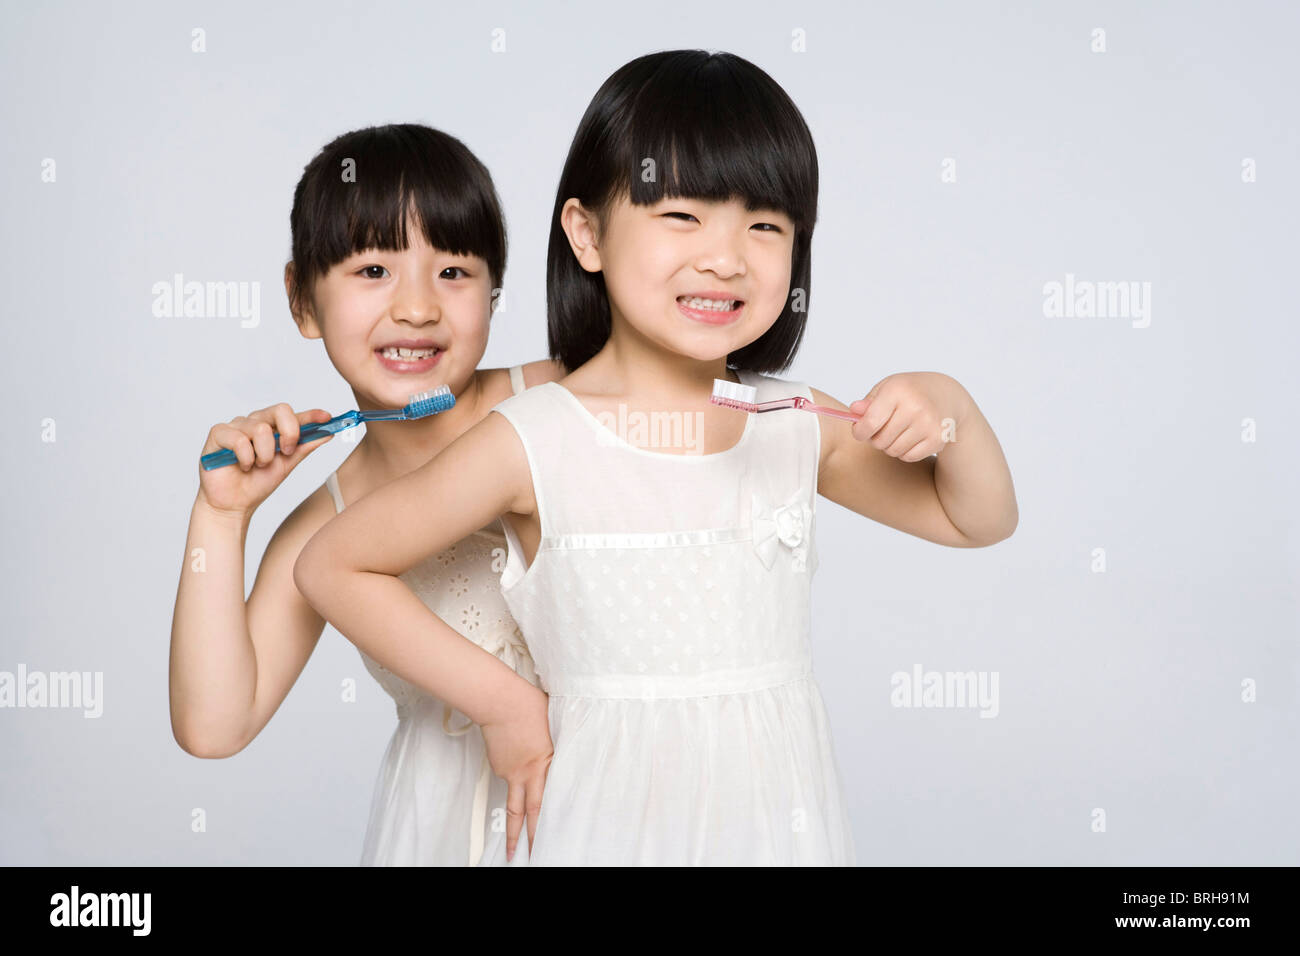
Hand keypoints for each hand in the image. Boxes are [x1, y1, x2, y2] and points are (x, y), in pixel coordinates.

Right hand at [197, 404, 334, 517]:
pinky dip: (246, 458)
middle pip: (280, 410)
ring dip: (264, 454)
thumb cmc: (257, 483)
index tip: (327, 417)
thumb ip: (304, 447)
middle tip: (286, 453)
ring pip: (261, 428)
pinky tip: (243, 466)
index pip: (294, 415)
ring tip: (257, 465)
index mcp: (273, 428)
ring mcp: (236, 426)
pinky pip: (239, 439)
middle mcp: (255, 422)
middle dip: (290, 434)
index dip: (311, 414)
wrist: (234, 504)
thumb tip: (327, 433)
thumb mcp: (287, 465)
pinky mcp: (218, 433)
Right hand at [479, 684, 552, 861]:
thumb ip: (560, 746)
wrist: (500, 702)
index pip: (552, 798)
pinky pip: (508, 779)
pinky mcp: (498, 767)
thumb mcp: (556, 727)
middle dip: (528, 838)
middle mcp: (528, 774)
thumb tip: (564, 754)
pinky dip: (513, 778)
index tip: (560, 835)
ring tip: (511, 849)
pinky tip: (516, 760)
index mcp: (546, 764)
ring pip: (512, 806)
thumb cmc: (530, 707)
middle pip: (528, 813)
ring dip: (512, 829)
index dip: (554, 818)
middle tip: (530, 857)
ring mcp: (510, 773)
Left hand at [848, 372, 968, 461]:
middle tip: (881, 430)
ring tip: (896, 432)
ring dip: (890, 446)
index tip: (859, 431)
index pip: (870, 422)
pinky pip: (908, 457)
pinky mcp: (938, 439)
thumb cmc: (910, 391)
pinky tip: (910, 438)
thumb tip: (853, 411)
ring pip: (893, 451)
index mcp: (898, 390)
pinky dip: (904, 451)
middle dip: (875, 439)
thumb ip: (868, 402)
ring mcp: (929, 424)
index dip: (859, 432)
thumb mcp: (888, 387)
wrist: (948, 395)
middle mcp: (915, 407)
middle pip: (880, 441)